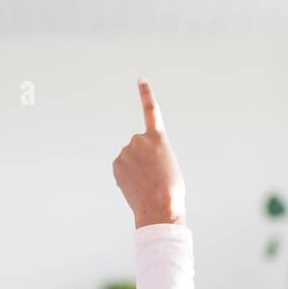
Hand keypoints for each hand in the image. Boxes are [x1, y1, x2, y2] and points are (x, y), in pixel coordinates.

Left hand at [112, 80, 185, 228]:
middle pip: (139, 145)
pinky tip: (135, 186)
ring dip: (136, 168)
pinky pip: (122, 167)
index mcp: (158, 138)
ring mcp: (126, 151)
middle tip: (153, 174)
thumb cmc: (170, 189)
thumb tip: (132, 159)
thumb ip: (153, 153)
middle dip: (143, 157)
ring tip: (146, 182)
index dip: (146, 94)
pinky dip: (126, 175)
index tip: (140, 80)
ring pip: (130, 157)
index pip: (151, 110)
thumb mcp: (168, 164)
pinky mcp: (117, 164)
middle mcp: (139, 139)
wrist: (160, 207)